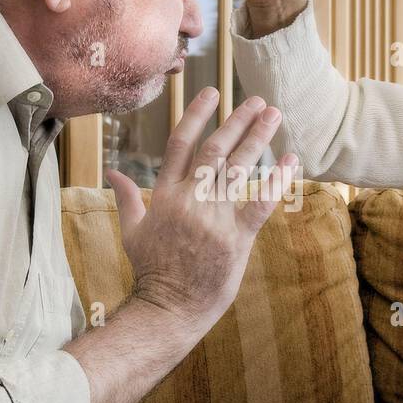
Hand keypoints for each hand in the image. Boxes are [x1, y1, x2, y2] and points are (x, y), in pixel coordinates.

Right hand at [105, 88, 297, 335]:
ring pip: (238, 168)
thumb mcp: (131, 231)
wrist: (168, 308)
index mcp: (164, 195)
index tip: (212, 93)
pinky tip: (291, 159)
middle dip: (237, 121)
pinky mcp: (236, 239)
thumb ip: (126, 197)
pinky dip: (277, 180)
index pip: (180, 144)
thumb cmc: (151, 271)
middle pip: (215, 150)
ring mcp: (213, 219)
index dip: (197, 115)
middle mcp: (189, 201)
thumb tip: (111, 173)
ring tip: (274, 115)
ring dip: (258, 138)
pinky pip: (261, 203)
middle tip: (257, 100)